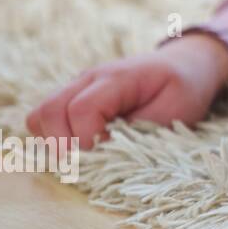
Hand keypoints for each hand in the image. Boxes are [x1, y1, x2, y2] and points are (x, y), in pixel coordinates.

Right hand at [26, 34, 227, 149]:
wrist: (186, 64)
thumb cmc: (184, 89)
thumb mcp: (175, 113)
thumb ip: (139, 133)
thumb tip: (104, 155)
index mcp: (118, 78)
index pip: (82, 109)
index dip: (87, 140)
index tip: (105, 156)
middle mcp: (90, 79)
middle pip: (50, 111)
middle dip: (62, 145)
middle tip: (87, 164)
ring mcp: (78, 86)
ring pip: (40, 114)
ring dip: (53, 141)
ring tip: (83, 156)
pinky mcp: (75, 97)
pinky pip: (47, 117)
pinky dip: (55, 136)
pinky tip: (82, 146)